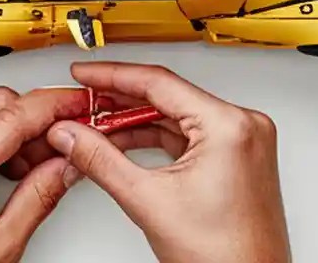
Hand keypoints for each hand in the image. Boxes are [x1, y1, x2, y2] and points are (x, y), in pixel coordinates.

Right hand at [45, 63, 290, 262]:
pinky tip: (126, 141)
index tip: (85, 73)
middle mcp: (243, 126)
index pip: (159, 83)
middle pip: (168, 97)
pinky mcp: (238, 158)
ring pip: (178, 116)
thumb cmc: (224, 255)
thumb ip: (100, 160)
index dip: (113, 76)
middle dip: (120, 100)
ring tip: (96, 122)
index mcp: (229, 126)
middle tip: (84, 99)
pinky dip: (157, 138)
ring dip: (136, 120)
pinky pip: (190, 135)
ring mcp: (243, 142)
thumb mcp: (148, 200)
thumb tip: (73, 135)